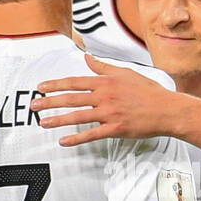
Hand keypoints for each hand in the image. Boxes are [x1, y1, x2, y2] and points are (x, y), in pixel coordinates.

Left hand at [30, 54, 177, 145]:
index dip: (56, 84)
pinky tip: (63, 141)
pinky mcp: (115, 128)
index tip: (41, 87)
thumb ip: (104, 67)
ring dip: (58, 120)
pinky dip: (76, 139)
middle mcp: (105, 96)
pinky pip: (91, 134)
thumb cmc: (148, 92)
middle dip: (49, 102)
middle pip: (71, 98)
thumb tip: (88, 58)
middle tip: (34, 105)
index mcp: (106, 82)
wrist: (167, 110)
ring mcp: (109, 113)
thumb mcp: (125, 73)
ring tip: (42, 122)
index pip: (75, 82)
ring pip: (78, 116)